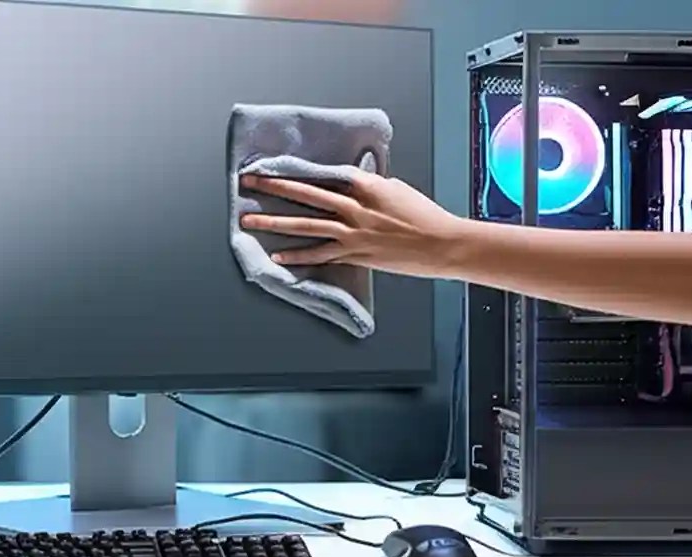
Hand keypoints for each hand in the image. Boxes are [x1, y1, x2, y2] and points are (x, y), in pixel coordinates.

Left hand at [239, 171, 468, 278]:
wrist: (442, 244)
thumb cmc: (424, 216)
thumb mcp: (396, 189)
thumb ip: (370, 184)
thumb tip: (353, 179)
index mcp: (366, 185)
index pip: (323, 173)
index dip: (295, 169)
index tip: (273, 166)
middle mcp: (354, 206)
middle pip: (306, 194)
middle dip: (274, 187)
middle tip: (249, 183)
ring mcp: (352, 232)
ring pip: (305, 224)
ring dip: (274, 221)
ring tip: (250, 220)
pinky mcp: (354, 253)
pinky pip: (319, 254)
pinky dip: (296, 255)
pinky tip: (277, 255)